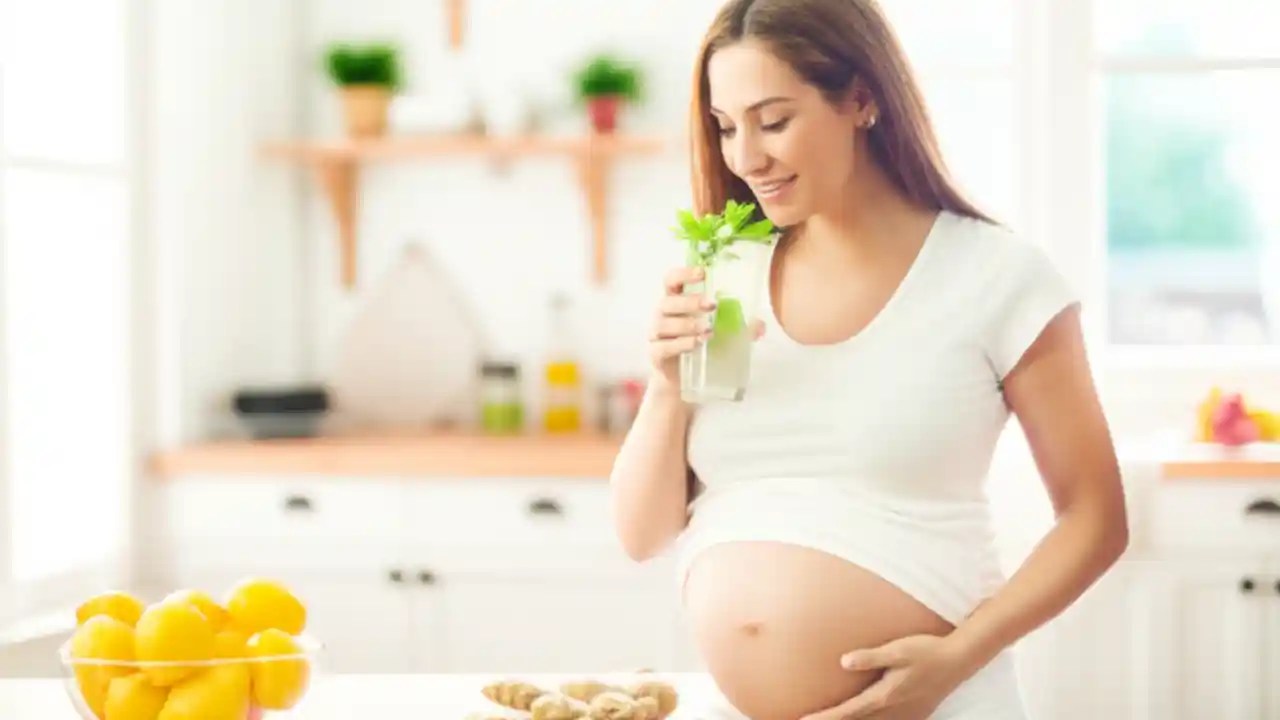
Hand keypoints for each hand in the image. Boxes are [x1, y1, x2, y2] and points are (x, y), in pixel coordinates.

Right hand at [647, 266, 763, 391]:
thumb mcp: (719, 332)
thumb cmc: (697, 346)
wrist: (680, 381)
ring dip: (688, 325)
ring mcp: (656, 335)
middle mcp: (662, 314)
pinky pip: (665, 346)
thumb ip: (738, 327)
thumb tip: (760, 326)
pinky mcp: (656, 354)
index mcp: (675, 301)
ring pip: (665, 324)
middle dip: (691, 302)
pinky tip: (696, 344)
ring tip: (708, 330)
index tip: (703, 273)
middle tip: (712, 305)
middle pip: (669, 301)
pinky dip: (681, 344)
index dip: (684, 273)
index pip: (671, 280)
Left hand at [798, 635, 970, 719]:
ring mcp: (903, 716)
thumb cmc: (925, 651)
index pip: (847, 712)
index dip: (825, 718)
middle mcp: (892, 711)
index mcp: (884, 696)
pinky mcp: (913, 715)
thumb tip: (843, 662)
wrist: (958, 661)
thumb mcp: (897, 650)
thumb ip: (870, 657)